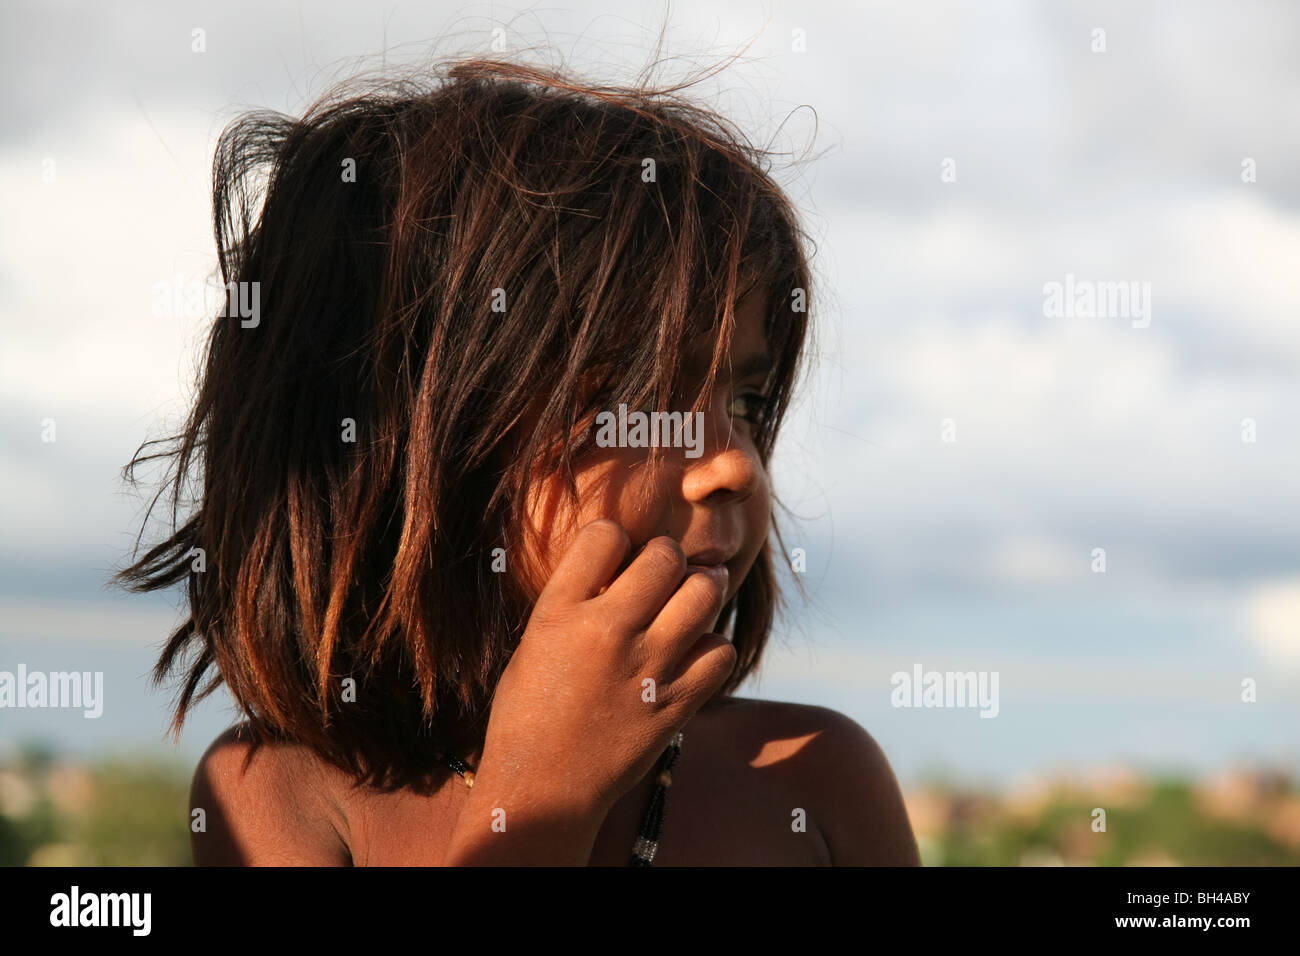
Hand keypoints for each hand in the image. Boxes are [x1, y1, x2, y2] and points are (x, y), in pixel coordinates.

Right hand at [476, 518, 735, 816]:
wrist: (542, 790)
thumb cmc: (529, 714)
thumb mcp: (536, 643)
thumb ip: (576, 599)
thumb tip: (625, 561)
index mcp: (559, 612)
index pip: (605, 534)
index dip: (615, 539)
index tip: (615, 558)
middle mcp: (605, 631)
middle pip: (665, 555)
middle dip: (668, 558)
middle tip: (663, 576)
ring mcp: (646, 667)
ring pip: (704, 592)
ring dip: (701, 589)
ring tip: (690, 599)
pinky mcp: (676, 703)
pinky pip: (720, 650)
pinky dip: (712, 647)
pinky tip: (693, 653)